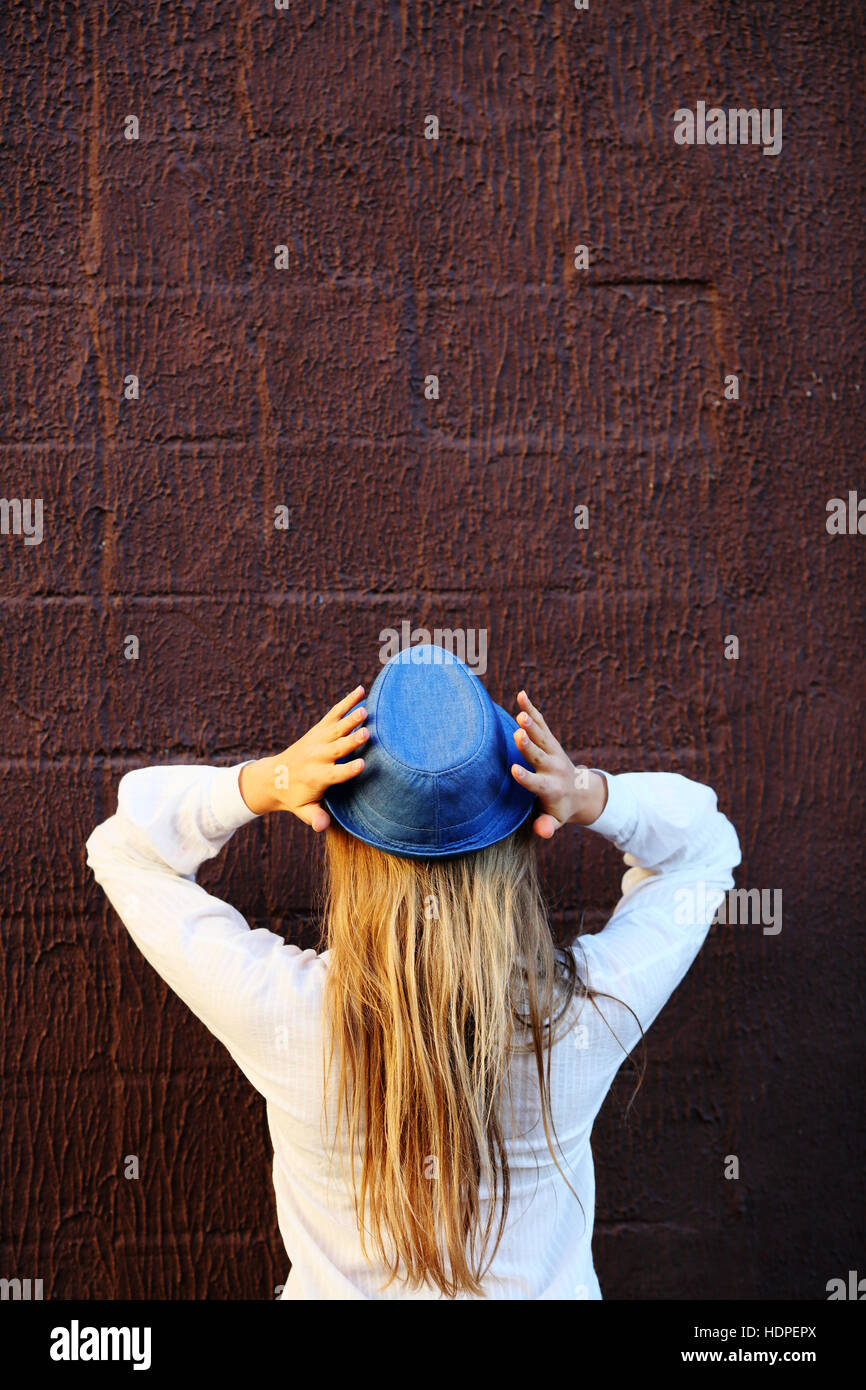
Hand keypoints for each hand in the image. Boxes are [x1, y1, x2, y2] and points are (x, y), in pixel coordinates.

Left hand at [238, 684, 368, 829]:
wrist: (274, 776)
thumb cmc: (294, 796)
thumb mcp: (302, 810)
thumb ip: (313, 817)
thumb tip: (321, 826)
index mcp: (316, 777)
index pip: (334, 774)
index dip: (347, 770)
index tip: (361, 765)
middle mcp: (317, 757)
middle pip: (337, 748)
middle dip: (351, 741)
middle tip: (366, 733)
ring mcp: (318, 740)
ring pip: (337, 728)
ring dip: (351, 719)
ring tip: (366, 709)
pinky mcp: (318, 730)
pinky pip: (334, 713)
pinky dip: (347, 702)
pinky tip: (360, 691)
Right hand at [510, 690, 607, 837]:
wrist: (581, 792)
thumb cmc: (560, 809)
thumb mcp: (556, 821)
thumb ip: (548, 826)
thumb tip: (542, 831)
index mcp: (551, 788)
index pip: (536, 783)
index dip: (525, 777)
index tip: (514, 770)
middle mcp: (552, 767)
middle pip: (539, 755)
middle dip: (528, 745)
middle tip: (519, 734)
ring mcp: (553, 752)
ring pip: (541, 736)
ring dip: (531, 724)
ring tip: (521, 711)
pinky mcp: (551, 741)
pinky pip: (541, 723)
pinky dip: (531, 709)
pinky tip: (521, 695)